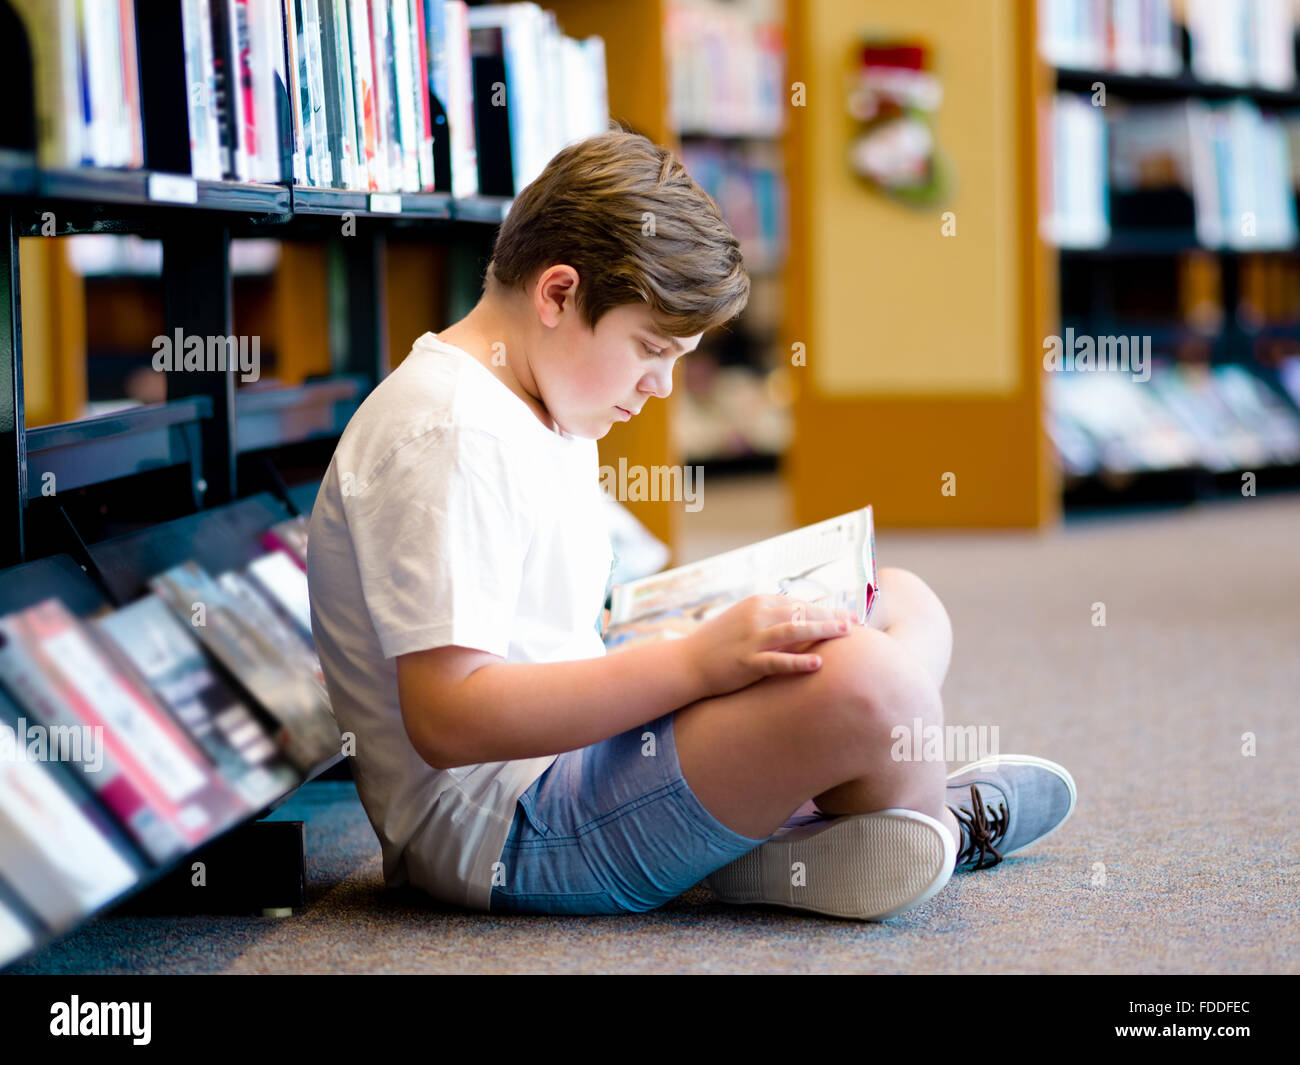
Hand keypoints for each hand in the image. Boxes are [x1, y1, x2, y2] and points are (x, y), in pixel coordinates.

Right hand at [683, 594, 853, 699]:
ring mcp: (751, 639)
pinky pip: (777, 660)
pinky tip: (818, 664)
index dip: (826, 607)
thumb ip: (771, 616)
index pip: (800, 602)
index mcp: (758, 603)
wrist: (687, 662)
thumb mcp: (744, 620)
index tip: (847, 613)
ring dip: (823, 629)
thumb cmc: (719, 644)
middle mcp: (756, 616)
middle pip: (802, 611)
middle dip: (832, 615)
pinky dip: (798, 661)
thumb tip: (801, 617)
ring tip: (847, 633)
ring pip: (794, 630)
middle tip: (857, 622)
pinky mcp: (746, 662)